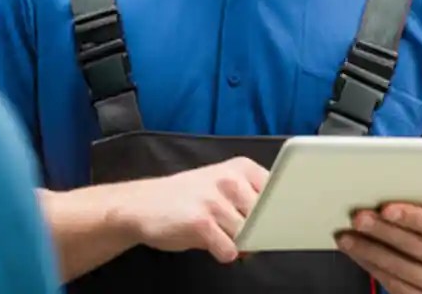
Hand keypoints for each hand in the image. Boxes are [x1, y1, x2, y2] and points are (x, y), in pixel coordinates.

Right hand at [113, 156, 269, 263]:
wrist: (142, 204)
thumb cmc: (188, 198)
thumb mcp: (222, 188)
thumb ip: (250, 201)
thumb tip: (275, 230)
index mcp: (241, 167)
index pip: (280, 193)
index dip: (277, 213)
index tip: (274, 221)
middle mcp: (230, 180)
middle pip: (266, 219)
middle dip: (256, 232)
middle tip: (235, 230)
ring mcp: (215, 200)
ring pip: (248, 237)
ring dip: (236, 244)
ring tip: (216, 233)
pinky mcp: (201, 223)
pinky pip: (230, 250)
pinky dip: (222, 254)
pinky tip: (209, 243)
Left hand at [337, 188, 421, 293]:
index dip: (413, 217)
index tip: (386, 208)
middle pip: (417, 248)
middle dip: (384, 232)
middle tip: (358, 218)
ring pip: (402, 270)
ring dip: (370, 252)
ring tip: (347, 236)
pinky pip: (395, 285)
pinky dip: (372, 268)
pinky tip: (356, 253)